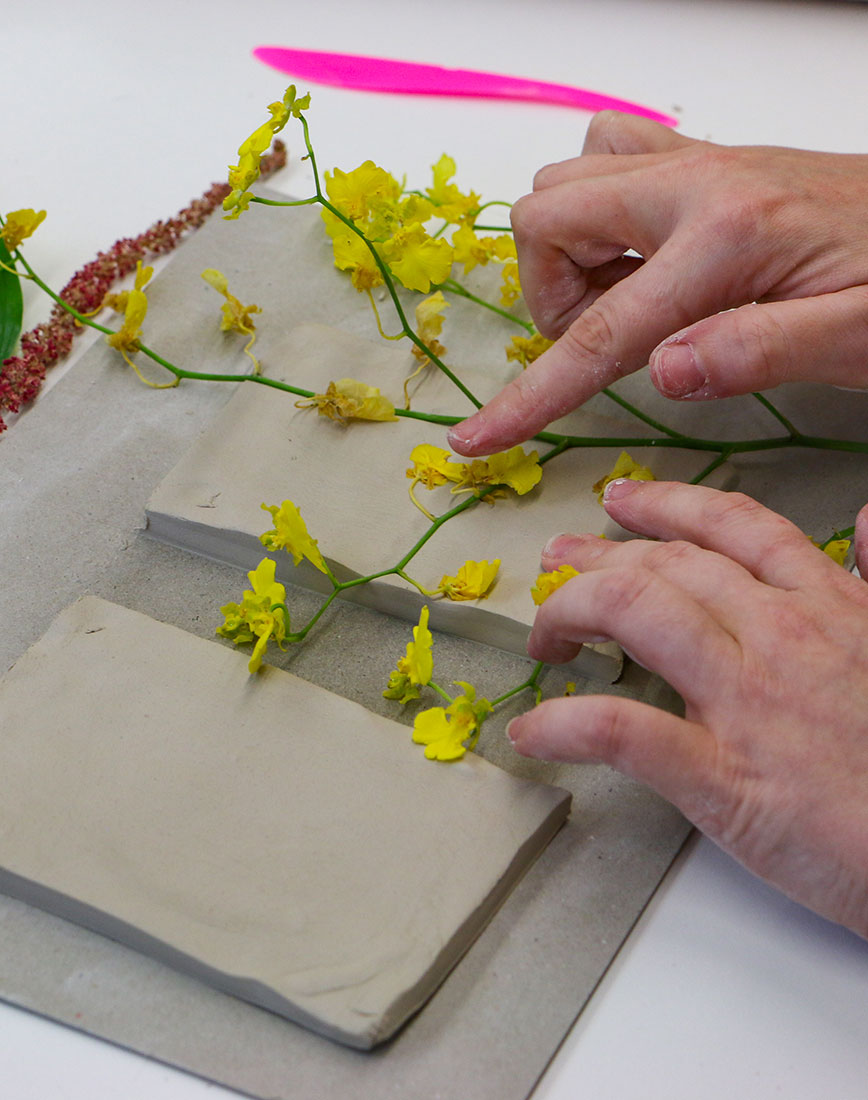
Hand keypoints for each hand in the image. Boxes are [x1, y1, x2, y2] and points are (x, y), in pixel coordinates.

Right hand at [448, 112, 867, 456]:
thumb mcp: (856, 338)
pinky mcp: (704, 162)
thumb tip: (664, 372)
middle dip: (551, 296)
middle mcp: (697, 184)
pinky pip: (608, 153)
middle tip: (607, 337)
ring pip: (568, 179)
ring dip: (570, 249)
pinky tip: (638, 252)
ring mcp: (697, 164)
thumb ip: (758, 351)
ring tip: (626, 296)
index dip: (528, 397)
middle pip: (548, 220)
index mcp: (726, 238)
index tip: (476, 438)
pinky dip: (596, 207)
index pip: (598, 332)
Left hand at [507, 480, 867, 937]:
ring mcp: (746, 701)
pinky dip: (563, 725)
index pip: (729, 527)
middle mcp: (778, 635)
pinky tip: (534, 733)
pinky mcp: (723, 776)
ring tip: (544, 632)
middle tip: (556, 562)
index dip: (665, 504)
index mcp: (825, 604)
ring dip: (570, 612)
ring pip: (633, 614)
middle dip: (597, 558)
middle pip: (663, 566)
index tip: (620, 501)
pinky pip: (620, 731)